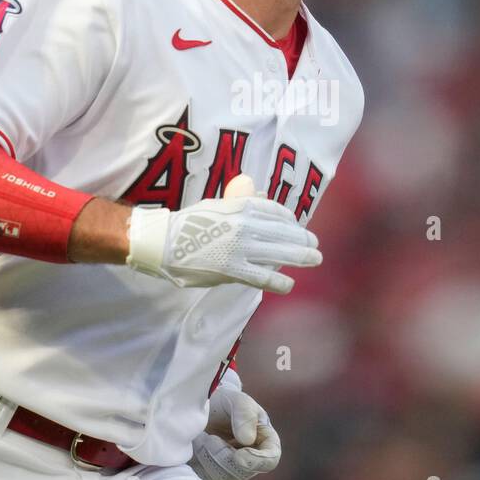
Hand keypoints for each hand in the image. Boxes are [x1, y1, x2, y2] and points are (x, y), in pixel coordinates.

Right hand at [125, 177, 319, 293]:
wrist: (164, 243)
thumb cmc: (190, 223)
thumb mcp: (217, 205)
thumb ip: (240, 200)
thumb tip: (261, 195)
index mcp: (240, 206)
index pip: (275, 212)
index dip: (291, 220)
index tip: (297, 226)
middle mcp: (245, 225)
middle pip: (283, 232)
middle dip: (302, 239)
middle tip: (315, 245)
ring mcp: (240, 248)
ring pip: (279, 252)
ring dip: (300, 257)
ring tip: (314, 259)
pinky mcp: (232, 269)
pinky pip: (262, 276)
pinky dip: (279, 281)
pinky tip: (289, 284)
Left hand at [189, 387, 280, 479]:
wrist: (200, 409)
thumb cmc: (224, 403)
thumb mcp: (237, 400)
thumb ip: (245, 415)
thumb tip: (247, 441)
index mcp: (265, 442)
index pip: (270, 460)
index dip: (256, 461)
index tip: (239, 455)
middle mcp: (251, 461)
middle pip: (243, 473)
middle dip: (224, 456)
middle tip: (210, 438)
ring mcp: (231, 471)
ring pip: (224, 479)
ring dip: (209, 459)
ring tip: (201, 438)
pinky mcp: (212, 477)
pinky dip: (198, 464)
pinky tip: (194, 447)